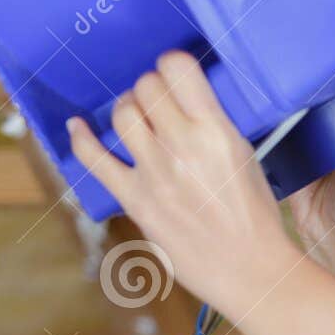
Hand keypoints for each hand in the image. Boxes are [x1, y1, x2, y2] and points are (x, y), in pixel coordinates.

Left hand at [66, 51, 302, 322]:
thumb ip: (214, 126)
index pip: (176, 68)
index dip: (171, 64)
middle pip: (146, 87)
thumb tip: (184, 103)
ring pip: (122, 113)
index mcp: (217, 132)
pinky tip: (78, 126)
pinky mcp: (135, 199)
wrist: (250, 269)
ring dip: (128, 109)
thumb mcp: (246, 157)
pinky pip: (93, 157)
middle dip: (151, 90)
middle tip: (160, 105)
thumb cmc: (256, 217)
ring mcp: (155, 173)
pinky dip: (81, 137)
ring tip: (137, 120)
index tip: (174, 75)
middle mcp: (182, 146)